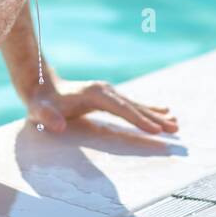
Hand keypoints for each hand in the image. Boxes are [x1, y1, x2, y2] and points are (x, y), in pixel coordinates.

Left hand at [24, 78, 178, 134]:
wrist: (40, 86)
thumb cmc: (42, 103)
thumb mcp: (40, 110)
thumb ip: (48, 117)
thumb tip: (60, 126)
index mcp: (96, 94)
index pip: (122, 109)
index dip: (139, 120)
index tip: (155, 130)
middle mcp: (106, 90)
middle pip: (135, 106)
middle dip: (155, 119)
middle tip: (175, 130)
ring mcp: (108, 92)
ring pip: (137, 105)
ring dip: (156, 114)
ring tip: (175, 122)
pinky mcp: (108, 97)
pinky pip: (132, 105)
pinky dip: (148, 110)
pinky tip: (162, 112)